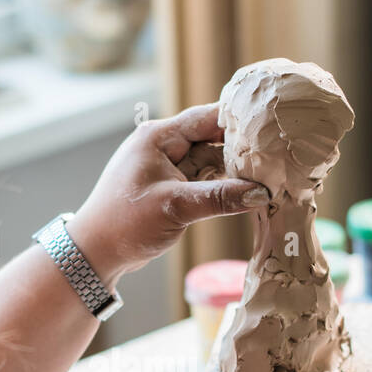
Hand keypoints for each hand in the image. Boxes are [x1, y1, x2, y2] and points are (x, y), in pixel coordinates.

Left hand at [69, 104, 267, 284]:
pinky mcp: (170, 188)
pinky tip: (246, 193)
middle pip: (212, 139)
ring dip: (233, 171)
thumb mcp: (176, 207)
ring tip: (269, 176)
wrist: (95, 253)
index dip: (239, 121)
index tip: (270, 128)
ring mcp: (166, 168)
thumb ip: (220, 198)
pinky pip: (202, 180)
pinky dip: (222, 186)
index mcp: (159, 137)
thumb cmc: (125, 224)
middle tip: (276, 158)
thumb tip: (260, 193)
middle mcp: (163, 146)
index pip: (207, 118)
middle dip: (241, 150)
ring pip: (210, 161)